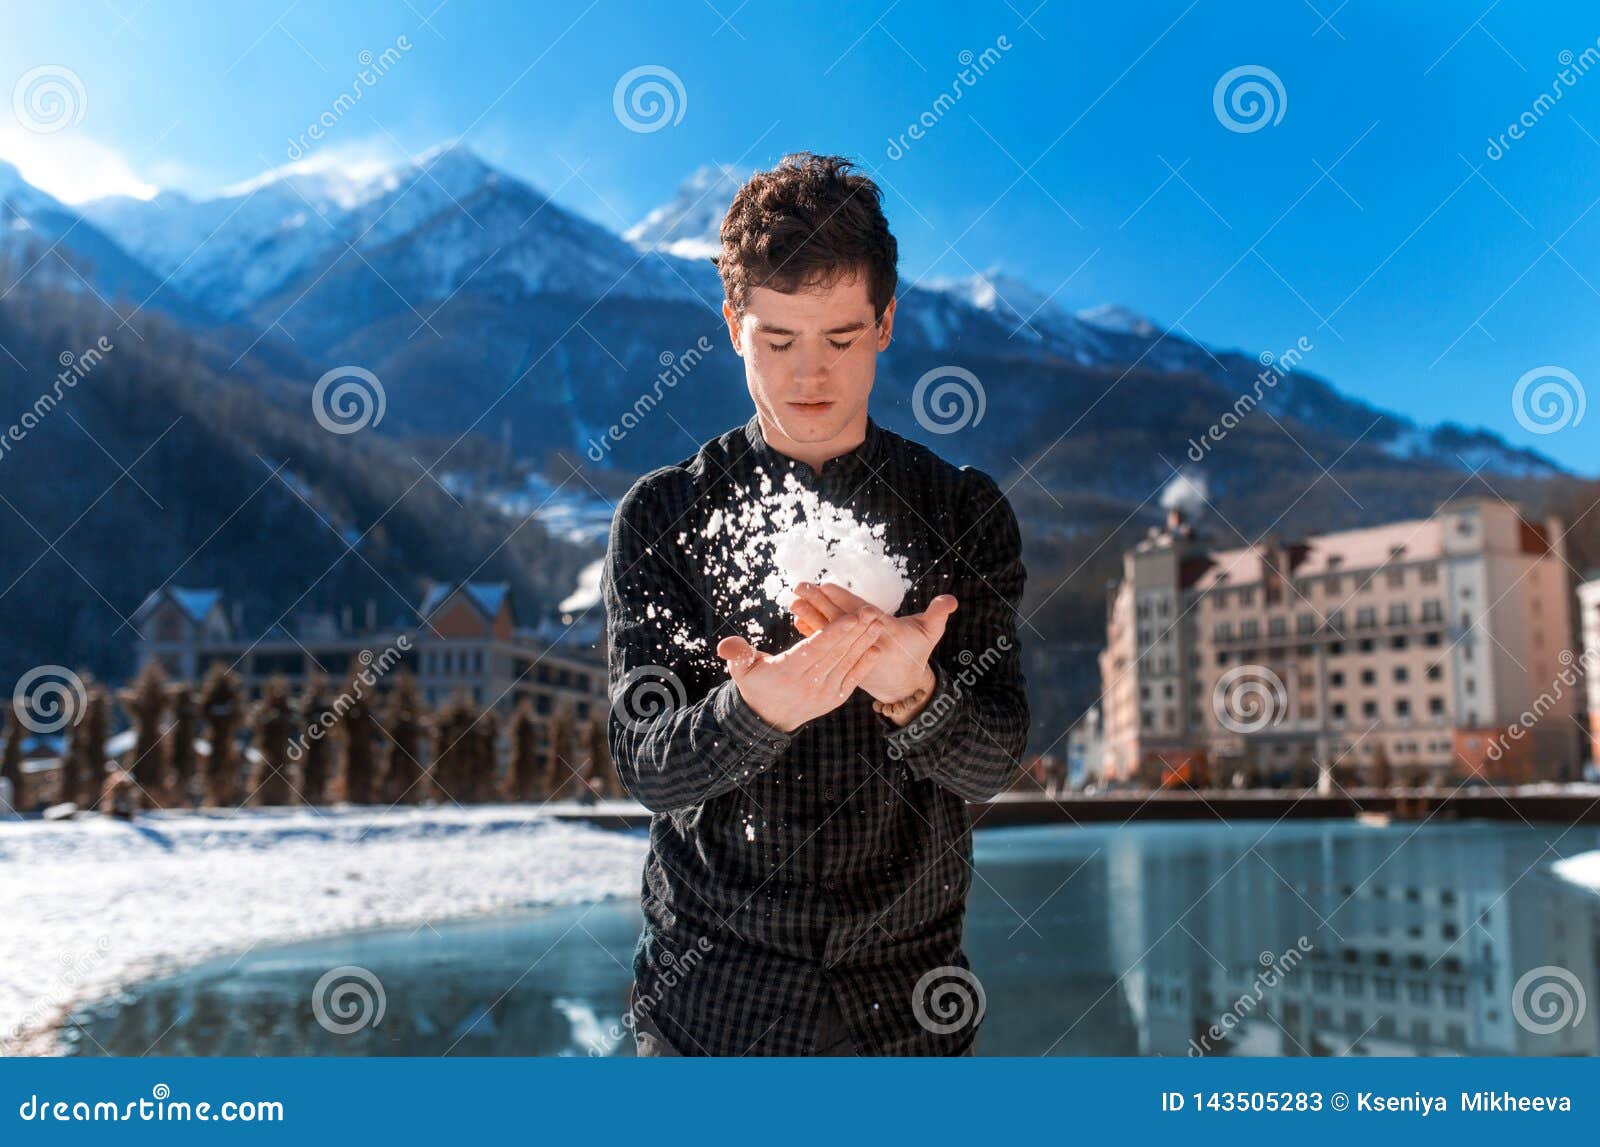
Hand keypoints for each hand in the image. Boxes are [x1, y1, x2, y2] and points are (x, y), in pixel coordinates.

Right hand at [716, 611, 884, 733]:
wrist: (767, 719)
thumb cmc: (755, 685)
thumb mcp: (741, 670)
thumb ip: (737, 655)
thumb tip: (726, 646)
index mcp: (789, 672)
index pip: (816, 650)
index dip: (834, 633)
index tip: (851, 617)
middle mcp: (810, 684)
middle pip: (836, 654)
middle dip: (856, 632)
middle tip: (872, 611)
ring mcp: (824, 693)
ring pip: (847, 664)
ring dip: (864, 643)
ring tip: (879, 623)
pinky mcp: (834, 699)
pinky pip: (852, 679)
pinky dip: (864, 665)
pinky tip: (876, 649)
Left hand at [788, 582, 956, 705]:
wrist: (902, 685)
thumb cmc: (916, 651)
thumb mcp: (930, 633)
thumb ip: (938, 614)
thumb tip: (951, 599)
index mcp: (883, 633)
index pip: (861, 614)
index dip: (844, 601)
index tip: (828, 586)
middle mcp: (864, 643)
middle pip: (839, 621)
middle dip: (820, 604)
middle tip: (801, 587)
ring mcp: (851, 652)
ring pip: (828, 631)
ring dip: (810, 616)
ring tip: (793, 601)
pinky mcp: (843, 657)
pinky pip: (826, 644)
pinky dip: (812, 632)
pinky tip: (797, 619)